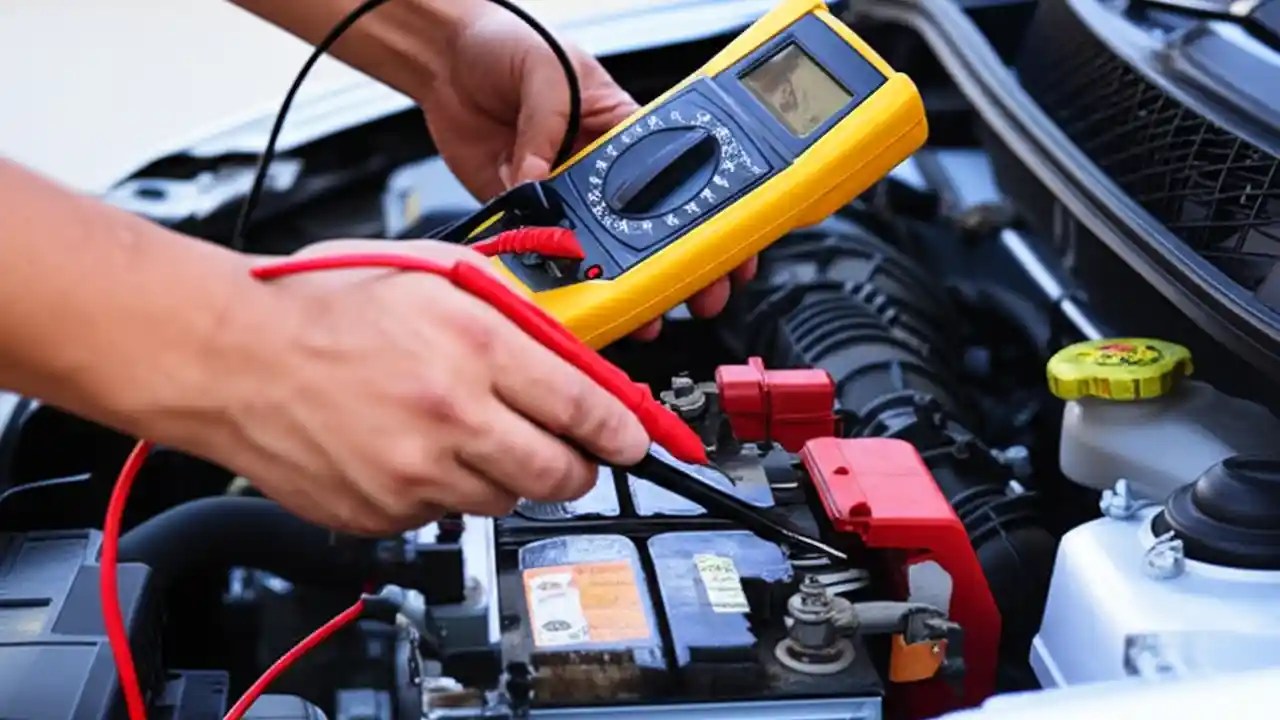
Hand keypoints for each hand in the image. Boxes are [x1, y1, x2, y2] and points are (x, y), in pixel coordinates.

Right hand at [216, 239, 649, 535]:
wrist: (234, 357)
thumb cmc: (326, 306)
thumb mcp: (434, 275)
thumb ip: (512, 309)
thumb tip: (570, 346)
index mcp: (474, 345)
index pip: (585, 407)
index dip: (624, 431)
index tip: (635, 440)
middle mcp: (453, 415)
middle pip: (561, 473)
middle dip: (578, 467)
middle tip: (571, 453)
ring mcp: (417, 473)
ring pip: (507, 500)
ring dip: (505, 475)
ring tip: (466, 436)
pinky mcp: (385, 512)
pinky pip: (446, 516)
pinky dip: (445, 490)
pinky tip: (413, 450)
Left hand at [415, 3, 756, 339]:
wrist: (444, 58)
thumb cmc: (508, 43)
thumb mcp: (546, 70)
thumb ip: (547, 127)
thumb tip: (538, 180)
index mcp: (622, 131)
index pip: (676, 178)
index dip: (707, 215)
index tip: (729, 245)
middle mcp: (597, 171)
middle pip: (647, 226)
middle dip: (679, 265)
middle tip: (700, 294)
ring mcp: (562, 196)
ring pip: (600, 249)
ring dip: (622, 283)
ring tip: (645, 312)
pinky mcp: (523, 213)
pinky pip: (542, 251)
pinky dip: (554, 278)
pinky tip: (573, 298)